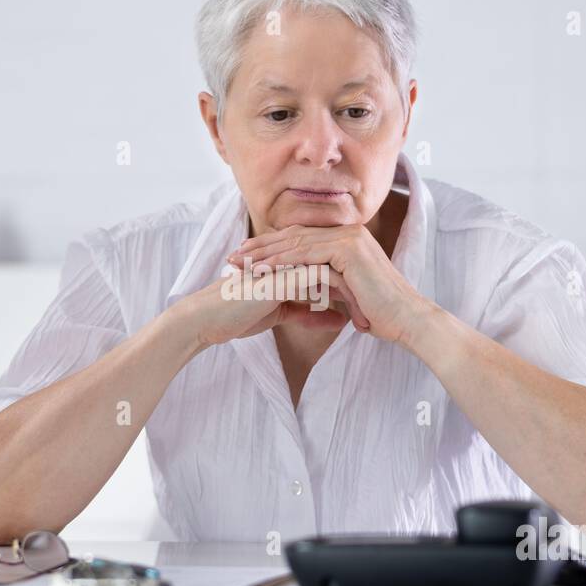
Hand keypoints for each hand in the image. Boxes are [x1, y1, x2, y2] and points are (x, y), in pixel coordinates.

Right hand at [174, 260, 369, 349]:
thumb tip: (340, 319)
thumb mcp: (283, 316)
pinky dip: (339, 301)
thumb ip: (310, 313)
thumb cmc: (238, 315)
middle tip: (376, 320)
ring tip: (368, 324)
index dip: (353, 294)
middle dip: (360, 296)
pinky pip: (323, 282)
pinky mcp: (285, 275)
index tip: (368, 317)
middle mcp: (294, 260)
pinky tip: (349, 322)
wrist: (209, 318)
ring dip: (354, 300)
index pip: (335, 273)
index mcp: (294, 265)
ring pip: (336, 274)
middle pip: (341, 270)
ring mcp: (290, 264)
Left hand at [227, 224, 433, 344]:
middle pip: (294, 237)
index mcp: (347, 239)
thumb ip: (328, 282)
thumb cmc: (380, 313)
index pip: (301, 239)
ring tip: (240, 263)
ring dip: (265, 253)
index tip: (246, 257)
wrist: (406, 320)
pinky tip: (261, 271)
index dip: (271, 247)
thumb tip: (310, 287)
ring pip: (296, 243)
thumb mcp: (347, 292)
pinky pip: (306, 255)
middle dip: (261, 247)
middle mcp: (348, 232)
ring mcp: (349, 238)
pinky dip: (281, 262)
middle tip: (234, 256)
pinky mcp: (348, 250)